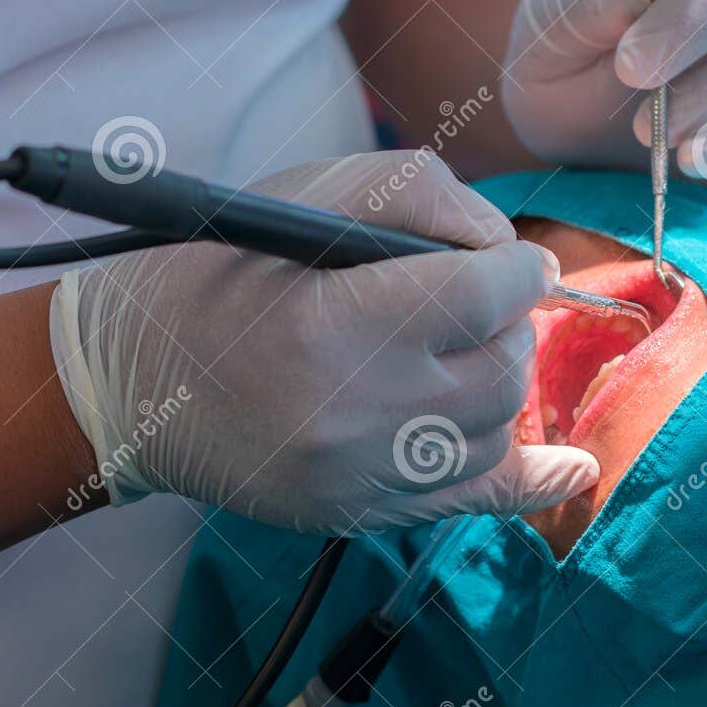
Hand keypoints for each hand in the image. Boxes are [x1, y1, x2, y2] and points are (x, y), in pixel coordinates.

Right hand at [49, 150, 599, 532]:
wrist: (132, 379)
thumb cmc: (219, 270)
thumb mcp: (310, 194)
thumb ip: (424, 197)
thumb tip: (508, 249)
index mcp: (337, 325)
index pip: (486, 294)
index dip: (516, 267)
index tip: (511, 259)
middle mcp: (356, 414)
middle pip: (504, 365)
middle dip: (506, 323)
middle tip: (470, 302)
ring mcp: (363, 477)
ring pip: (499, 425)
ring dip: (498, 378)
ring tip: (450, 350)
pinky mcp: (362, 512)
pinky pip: (480, 503)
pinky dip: (537, 482)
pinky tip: (573, 465)